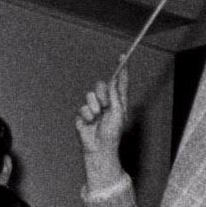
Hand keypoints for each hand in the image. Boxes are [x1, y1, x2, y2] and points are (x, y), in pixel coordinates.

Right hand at [75, 71, 131, 190]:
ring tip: (98, 118)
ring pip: (90, 96)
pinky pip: (82, 108)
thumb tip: (113, 81)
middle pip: (101, 85)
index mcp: (118, 102)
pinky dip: (87, 115)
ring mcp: (94, 108)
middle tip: (105, 105)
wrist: (99, 149)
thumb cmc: (112, 134)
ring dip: (94, 108)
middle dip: (102, 94)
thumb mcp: (118, 113)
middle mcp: (106, 103)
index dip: (121, 69)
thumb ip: (115, 96)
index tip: (122, 57)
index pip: (119, 82)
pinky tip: (90, 123)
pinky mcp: (83, 115)